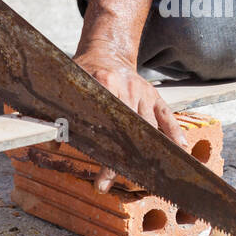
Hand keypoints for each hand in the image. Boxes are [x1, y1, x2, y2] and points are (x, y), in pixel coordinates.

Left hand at [74, 46, 185, 191]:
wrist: (106, 52)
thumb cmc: (84, 73)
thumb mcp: (69, 86)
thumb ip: (63, 110)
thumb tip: (55, 141)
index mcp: (104, 84)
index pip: (106, 127)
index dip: (105, 157)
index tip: (102, 181)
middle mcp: (127, 88)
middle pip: (130, 131)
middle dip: (125, 161)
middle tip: (115, 183)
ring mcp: (143, 92)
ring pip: (149, 127)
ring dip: (148, 154)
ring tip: (148, 178)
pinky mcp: (154, 94)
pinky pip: (167, 116)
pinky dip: (175, 133)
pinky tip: (180, 151)